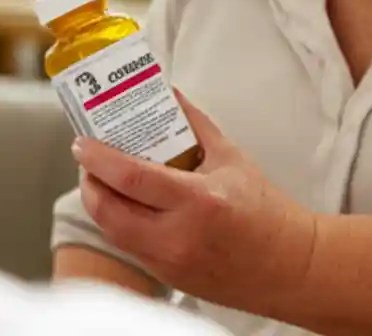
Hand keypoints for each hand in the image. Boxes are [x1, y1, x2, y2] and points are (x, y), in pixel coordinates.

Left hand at [70, 90, 311, 315]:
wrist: (289, 266)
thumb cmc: (265, 211)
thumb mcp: (231, 157)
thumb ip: (195, 123)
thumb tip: (169, 92)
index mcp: (198, 200)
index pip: (130, 177)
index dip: (98, 158)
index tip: (82, 142)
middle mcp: (179, 236)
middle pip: (109, 210)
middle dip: (89, 183)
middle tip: (87, 160)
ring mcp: (171, 262)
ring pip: (113, 232)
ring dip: (100, 204)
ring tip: (101, 180)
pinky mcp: (169, 278)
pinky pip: (130, 248)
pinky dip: (120, 224)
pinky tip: (125, 205)